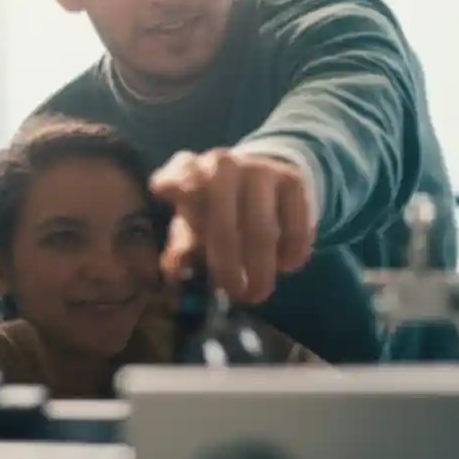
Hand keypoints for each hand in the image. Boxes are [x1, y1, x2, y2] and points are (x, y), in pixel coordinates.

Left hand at [150, 149, 314, 303]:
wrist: (260, 179)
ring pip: (261, 230)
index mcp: (186, 172)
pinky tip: (285, 266)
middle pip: (221, 223)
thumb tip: (176, 272)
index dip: (169, 186)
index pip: (172, 177)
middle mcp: (220, 164)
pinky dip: (291, 254)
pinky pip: (295, 227)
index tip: (163, 195)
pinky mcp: (292, 179)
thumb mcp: (192, 226)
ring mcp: (257, 168)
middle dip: (228, 267)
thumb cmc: (214, 210)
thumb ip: (181, 249)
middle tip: (234, 295)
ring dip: (261, 269)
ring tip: (258, 293)